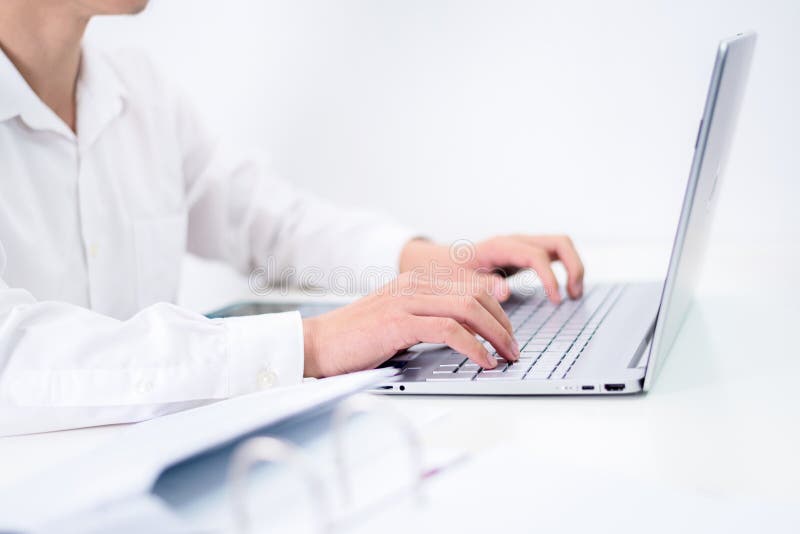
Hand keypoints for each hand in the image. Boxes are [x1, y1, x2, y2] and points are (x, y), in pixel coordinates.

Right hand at [302, 273, 519, 377]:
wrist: (319, 344)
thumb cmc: (357, 338)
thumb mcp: (399, 319)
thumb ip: (429, 317)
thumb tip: (464, 332)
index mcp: (416, 280)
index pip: (471, 286)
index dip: (497, 309)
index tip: (509, 333)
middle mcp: (414, 284)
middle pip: (476, 295)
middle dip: (503, 323)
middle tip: (514, 348)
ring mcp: (407, 300)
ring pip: (468, 308)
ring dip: (495, 335)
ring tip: (506, 356)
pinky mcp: (400, 322)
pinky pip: (450, 330)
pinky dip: (473, 347)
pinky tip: (483, 361)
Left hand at [398, 235, 584, 303]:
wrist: (433, 262)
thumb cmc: (443, 271)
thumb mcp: (455, 280)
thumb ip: (479, 284)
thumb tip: (506, 292)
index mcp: (499, 246)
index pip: (536, 255)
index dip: (550, 277)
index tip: (556, 301)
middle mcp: (514, 242)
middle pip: (559, 242)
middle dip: (573, 266)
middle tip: (573, 295)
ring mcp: (520, 247)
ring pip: (560, 246)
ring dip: (573, 267)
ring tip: (574, 294)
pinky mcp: (522, 256)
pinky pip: (552, 255)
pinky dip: (563, 269)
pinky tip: (562, 292)